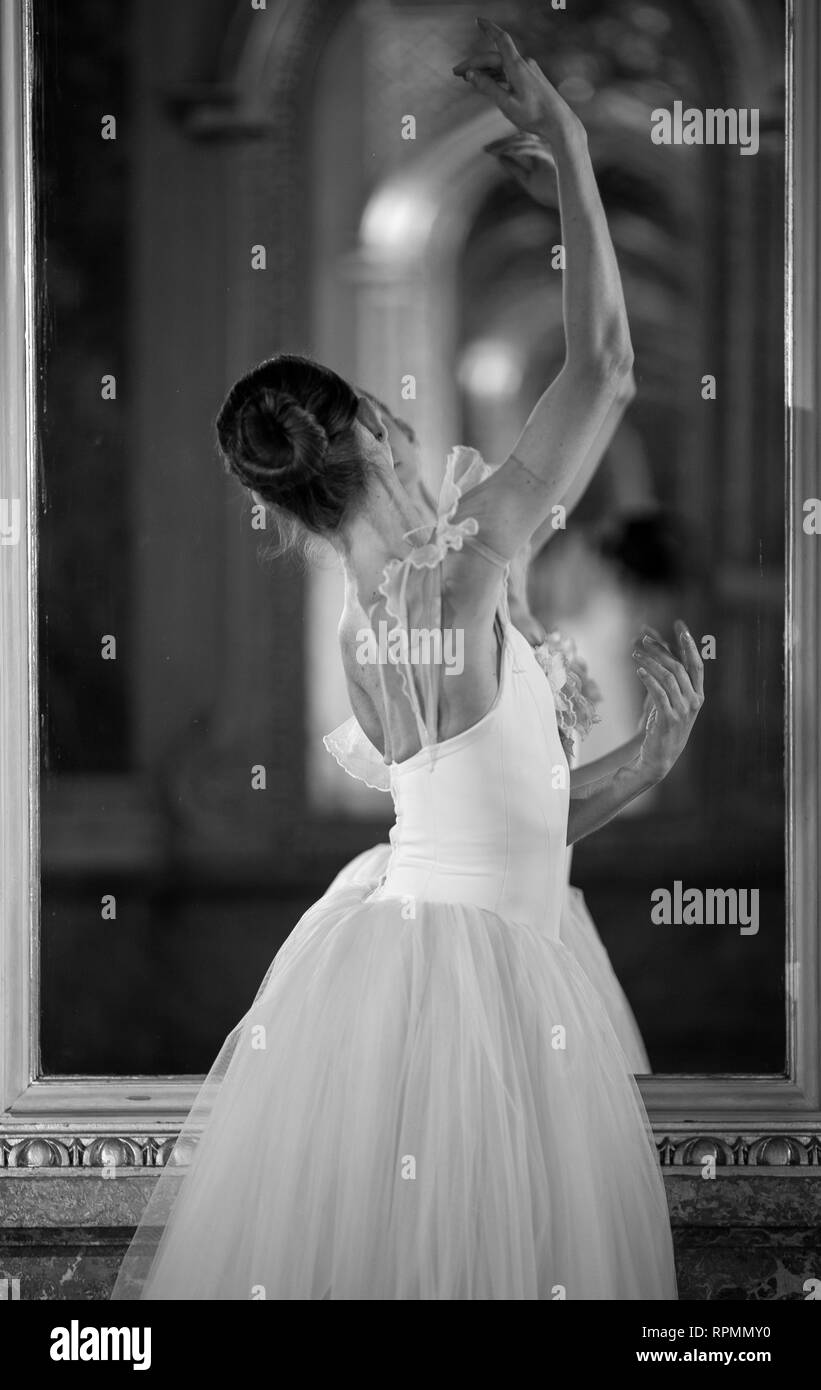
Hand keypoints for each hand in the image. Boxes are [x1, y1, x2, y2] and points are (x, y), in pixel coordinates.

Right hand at [453, 19, 583, 144]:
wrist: (559, 123)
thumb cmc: (534, 116)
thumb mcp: (506, 104)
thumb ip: (487, 88)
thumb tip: (470, 75)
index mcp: (517, 66)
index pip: (500, 40)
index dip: (488, 29)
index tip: (477, 20)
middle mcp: (523, 64)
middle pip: (494, 58)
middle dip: (474, 64)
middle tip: (456, 73)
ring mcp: (529, 70)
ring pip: (501, 66)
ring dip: (484, 70)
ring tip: (468, 79)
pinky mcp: (532, 79)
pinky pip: (509, 72)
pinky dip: (496, 76)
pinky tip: (488, 82)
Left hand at [483, 133, 556, 205]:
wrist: (568, 203)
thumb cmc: (551, 192)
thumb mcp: (527, 180)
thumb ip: (514, 169)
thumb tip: (499, 158)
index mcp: (541, 149)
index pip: (520, 141)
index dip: (503, 143)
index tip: (487, 149)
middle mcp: (546, 146)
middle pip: (520, 137)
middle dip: (502, 142)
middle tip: (485, 149)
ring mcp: (549, 149)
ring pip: (524, 141)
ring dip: (506, 145)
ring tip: (492, 151)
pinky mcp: (551, 156)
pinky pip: (531, 149)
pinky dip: (517, 149)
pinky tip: (505, 153)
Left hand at [632, 620, 704, 780]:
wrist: (659, 758)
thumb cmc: (662, 726)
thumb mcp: (670, 701)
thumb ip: (668, 678)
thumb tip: (659, 651)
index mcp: (698, 695)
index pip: (696, 663)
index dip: (689, 643)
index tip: (679, 624)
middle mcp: (694, 701)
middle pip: (680, 667)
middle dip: (662, 649)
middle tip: (644, 639)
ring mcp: (683, 710)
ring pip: (668, 678)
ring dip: (650, 663)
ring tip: (635, 654)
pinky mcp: (669, 718)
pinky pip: (659, 694)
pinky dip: (649, 680)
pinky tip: (638, 671)